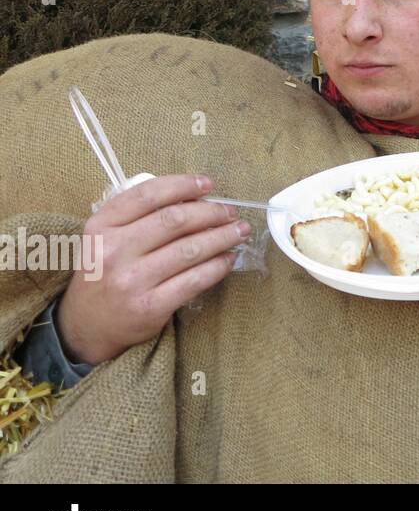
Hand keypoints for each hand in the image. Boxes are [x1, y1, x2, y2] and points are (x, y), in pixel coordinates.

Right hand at [56, 175, 250, 365]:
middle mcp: (113, 252)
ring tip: (240, 231)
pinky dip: (218, 266)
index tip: (208, 184)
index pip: (147, 195)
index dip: (183, 185)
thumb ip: (137, 215)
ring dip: (223, 237)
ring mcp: (132, 281)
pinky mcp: (151, 307)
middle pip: (175, 220)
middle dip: (212, 212)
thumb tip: (193, 197)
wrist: (86, 326)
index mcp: (100, 228)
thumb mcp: (104, 238)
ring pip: (190, 249)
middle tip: (231, 212)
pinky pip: (195, 279)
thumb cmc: (104, 274)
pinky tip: (229, 258)